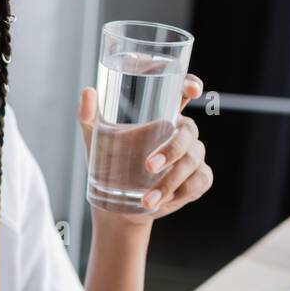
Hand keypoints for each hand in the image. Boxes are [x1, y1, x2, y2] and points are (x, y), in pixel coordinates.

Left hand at [79, 74, 212, 226]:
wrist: (115, 205)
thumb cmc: (108, 164)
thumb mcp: (95, 139)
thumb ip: (89, 115)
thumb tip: (88, 92)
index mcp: (162, 115)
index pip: (182, 92)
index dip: (190, 85)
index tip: (192, 90)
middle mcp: (180, 133)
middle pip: (188, 131)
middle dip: (171, 150)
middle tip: (148, 166)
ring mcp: (191, 155)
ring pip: (193, 159)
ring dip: (171, 180)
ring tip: (147, 200)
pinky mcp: (196, 179)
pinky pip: (201, 179)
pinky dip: (183, 191)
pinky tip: (162, 202)